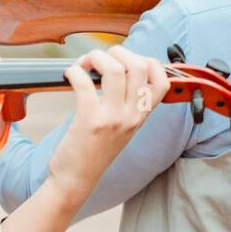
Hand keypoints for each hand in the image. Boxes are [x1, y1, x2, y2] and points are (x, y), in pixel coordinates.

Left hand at [48, 46, 169, 195]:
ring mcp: (113, 119)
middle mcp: (132, 116)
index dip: (146, 61)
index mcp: (141, 116)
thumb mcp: (122, 128)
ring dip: (95, 57)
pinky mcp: (90, 121)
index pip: (162, 80)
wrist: (77, 179)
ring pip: (114, 70)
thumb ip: (127, 104)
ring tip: (82, 64)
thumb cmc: (95, 149)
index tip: (125, 62)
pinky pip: (84, 83)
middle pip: (138, 66)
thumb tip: (118, 68)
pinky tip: (68, 75)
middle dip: (116, 52)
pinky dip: (74, 71)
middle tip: (97, 60)